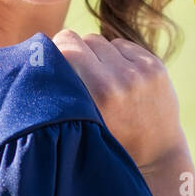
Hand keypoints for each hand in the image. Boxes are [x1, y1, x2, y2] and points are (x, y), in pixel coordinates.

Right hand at [52, 29, 187, 170]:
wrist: (157, 155)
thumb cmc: (106, 143)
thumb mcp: (79, 127)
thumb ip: (62, 95)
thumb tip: (37, 56)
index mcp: (99, 94)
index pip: (68, 47)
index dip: (56, 51)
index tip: (54, 63)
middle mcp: (121, 79)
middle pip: (84, 40)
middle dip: (77, 53)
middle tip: (77, 74)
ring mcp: (141, 71)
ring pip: (102, 42)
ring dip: (96, 55)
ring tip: (99, 81)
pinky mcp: (155, 66)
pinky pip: (121, 45)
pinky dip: (115, 57)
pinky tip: (118, 79)